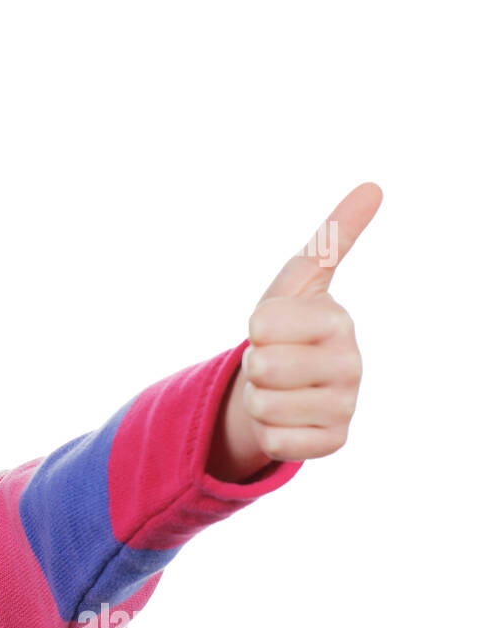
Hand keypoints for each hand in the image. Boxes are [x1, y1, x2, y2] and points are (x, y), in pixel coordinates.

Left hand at [216, 182, 381, 474]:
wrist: (283, 386)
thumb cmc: (286, 329)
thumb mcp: (296, 282)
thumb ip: (330, 238)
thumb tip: (374, 185)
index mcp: (338, 321)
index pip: (263, 325)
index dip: (255, 328)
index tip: (273, 328)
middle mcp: (353, 364)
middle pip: (263, 368)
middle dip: (254, 366)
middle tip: (274, 362)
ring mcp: (346, 406)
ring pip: (265, 407)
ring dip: (258, 400)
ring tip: (279, 389)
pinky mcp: (333, 442)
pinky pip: (276, 442)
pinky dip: (269, 433)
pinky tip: (288, 420)